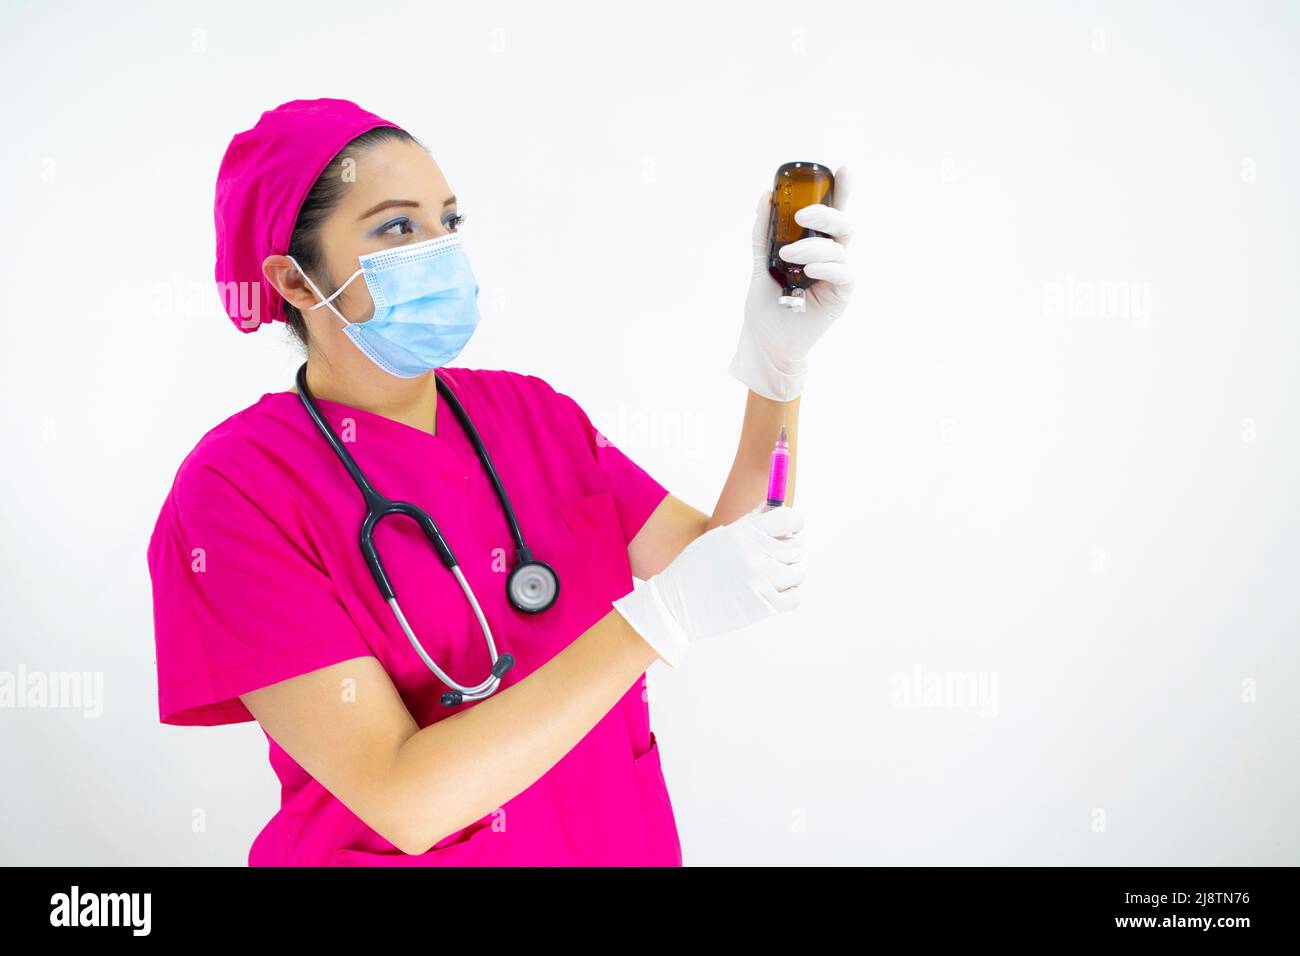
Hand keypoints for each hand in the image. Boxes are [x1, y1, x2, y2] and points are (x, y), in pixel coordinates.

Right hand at [611, 506, 806, 667]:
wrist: (674, 604)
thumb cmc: (695, 568)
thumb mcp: (719, 537)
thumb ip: (749, 522)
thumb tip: (773, 507)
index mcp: (746, 532)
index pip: (790, 519)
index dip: (795, 524)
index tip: (791, 530)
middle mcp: (757, 553)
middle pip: (798, 547)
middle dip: (791, 551)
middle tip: (778, 558)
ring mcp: (762, 580)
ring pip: (799, 572)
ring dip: (790, 574)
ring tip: (773, 577)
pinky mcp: (764, 605)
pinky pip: (795, 596)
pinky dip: (790, 594)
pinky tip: (776, 592)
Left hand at [727, 165, 855, 401]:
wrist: (766, 340)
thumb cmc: (766, 303)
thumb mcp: (761, 261)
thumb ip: (764, 231)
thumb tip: (766, 196)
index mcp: (815, 243)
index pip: (833, 211)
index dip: (843, 189)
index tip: (844, 168)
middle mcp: (830, 255)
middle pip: (843, 224)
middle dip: (826, 214)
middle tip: (801, 216)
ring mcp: (838, 274)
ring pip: (839, 247)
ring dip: (813, 247)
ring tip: (786, 256)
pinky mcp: (841, 294)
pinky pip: (844, 272)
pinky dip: (827, 266)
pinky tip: (810, 270)